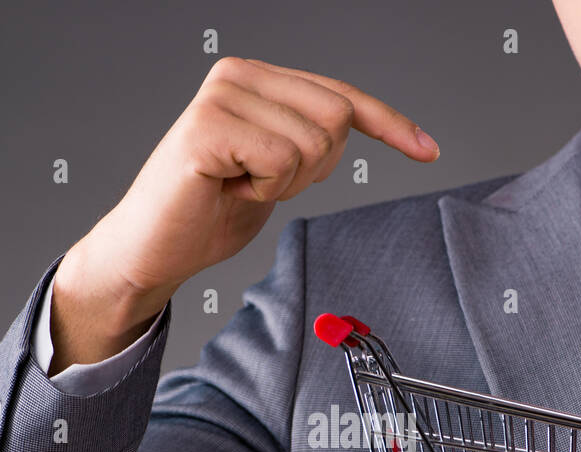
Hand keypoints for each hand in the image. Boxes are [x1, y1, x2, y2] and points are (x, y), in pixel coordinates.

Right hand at [48, 56, 438, 370]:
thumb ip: (308, 138)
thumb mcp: (275, 168)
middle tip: (263, 183)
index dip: (390, 124)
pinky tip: (227, 189)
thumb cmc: (208, 211)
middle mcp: (238, 73)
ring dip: (284, 184)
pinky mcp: (206, 127)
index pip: (342, 95)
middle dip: (314, 169)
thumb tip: (359, 126)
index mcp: (257, 77)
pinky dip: (263, 190)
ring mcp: (220, 96)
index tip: (427, 150)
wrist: (153, 249)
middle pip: (336, 119)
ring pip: (313, 144)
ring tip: (240, 186)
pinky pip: (280, 161)